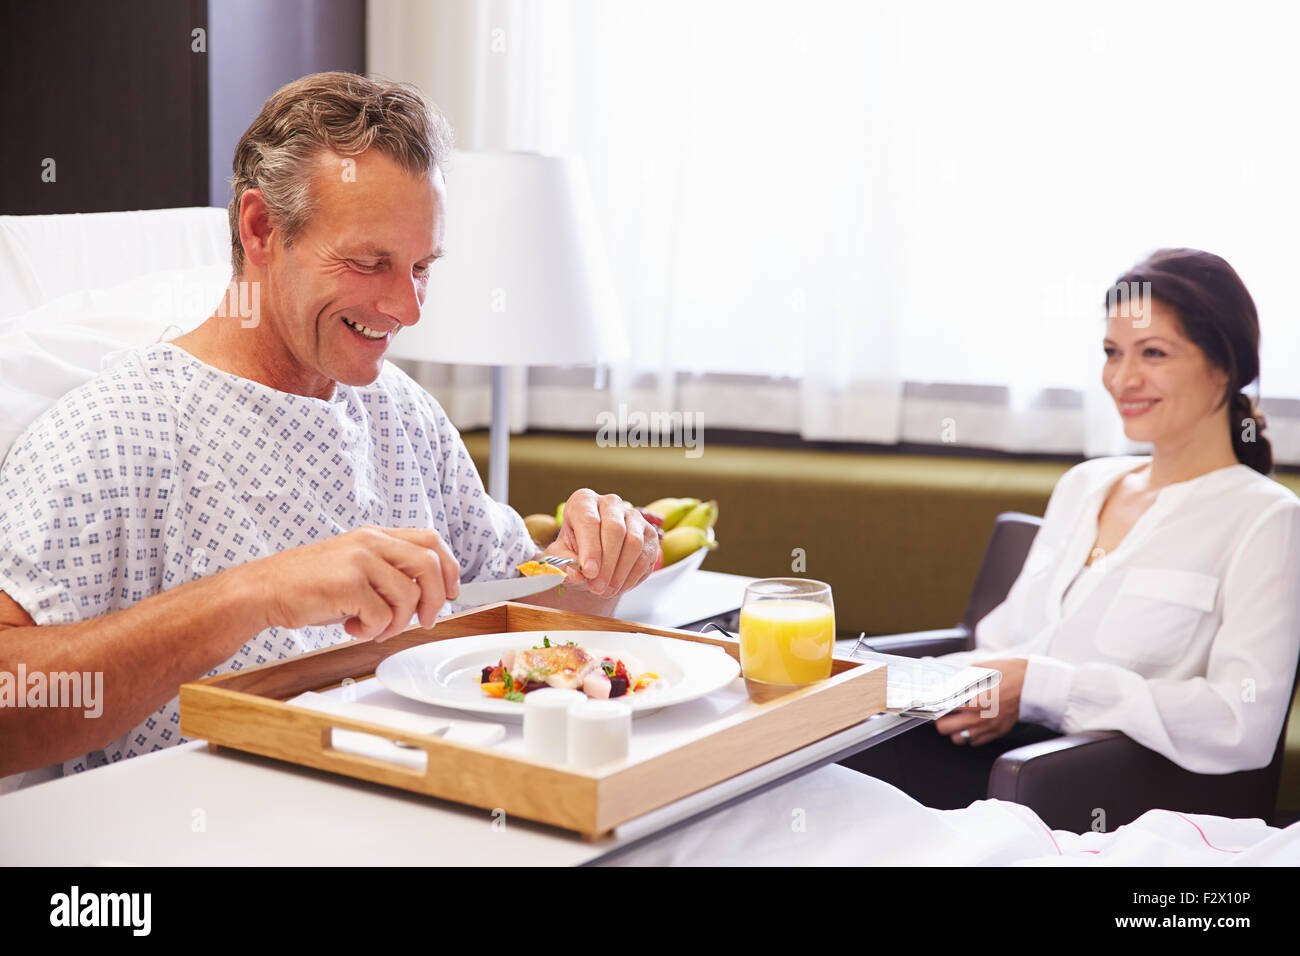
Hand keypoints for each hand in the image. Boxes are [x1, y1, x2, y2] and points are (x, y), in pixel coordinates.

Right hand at [241, 525, 460, 641]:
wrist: (262, 589)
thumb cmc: (308, 584)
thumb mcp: (353, 566)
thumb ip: (387, 572)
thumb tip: (426, 595)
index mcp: (374, 535)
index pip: (430, 540)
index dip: (449, 568)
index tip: (451, 592)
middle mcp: (369, 542)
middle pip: (429, 564)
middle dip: (435, 599)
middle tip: (425, 620)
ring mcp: (358, 561)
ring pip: (408, 596)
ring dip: (398, 623)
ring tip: (374, 628)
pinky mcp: (347, 584)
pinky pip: (381, 616)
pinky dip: (372, 631)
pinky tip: (351, 628)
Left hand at [545, 489, 658, 598]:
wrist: (594, 556)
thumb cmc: (575, 551)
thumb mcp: (560, 557)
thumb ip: (563, 564)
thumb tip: (576, 574)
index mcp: (584, 501)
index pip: (589, 520)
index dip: (590, 548)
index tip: (588, 572)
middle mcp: (610, 503)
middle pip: (615, 530)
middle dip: (607, 564)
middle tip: (597, 588)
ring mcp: (634, 517)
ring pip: (634, 543)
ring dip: (620, 572)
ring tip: (606, 591)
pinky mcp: (649, 533)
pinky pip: (646, 556)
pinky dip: (632, 577)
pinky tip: (619, 587)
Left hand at [932, 657, 1027, 746]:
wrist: (1034, 684)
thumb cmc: (1010, 672)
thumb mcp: (983, 668)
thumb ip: (963, 676)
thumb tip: (947, 678)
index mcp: (975, 699)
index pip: (944, 709)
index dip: (935, 706)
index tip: (932, 704)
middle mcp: (980, 716)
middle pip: (946, 728)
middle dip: (940, 720)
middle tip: (942, 712)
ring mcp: (989, 726)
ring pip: (959, 739)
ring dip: (954, 730)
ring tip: (956, 719)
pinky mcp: (997, 732)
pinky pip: (975, 742)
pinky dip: (970, 735)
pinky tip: (972, 723)